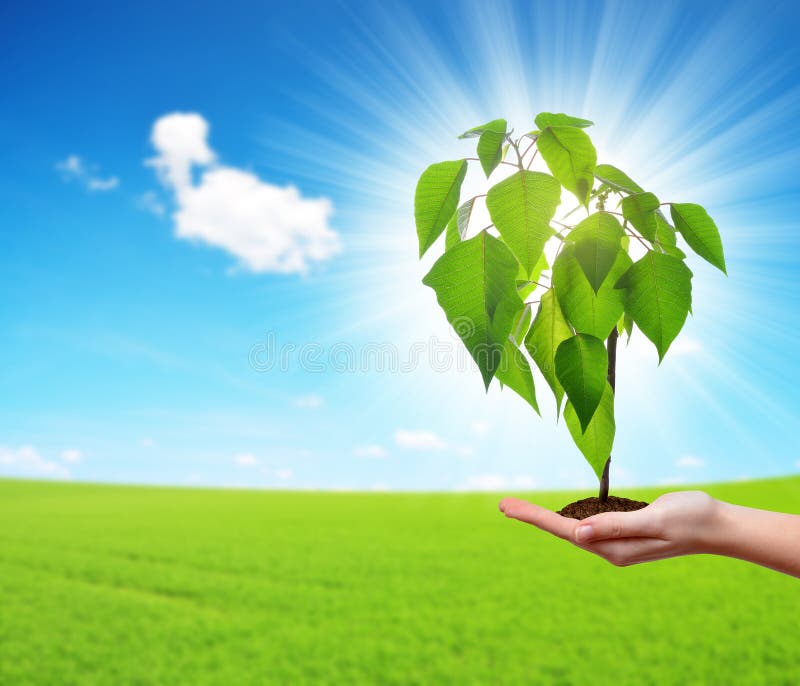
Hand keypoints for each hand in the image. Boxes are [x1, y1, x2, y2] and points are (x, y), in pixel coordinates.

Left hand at [499, 491, 720, 566]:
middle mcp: (610, 548)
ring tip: (519, 508)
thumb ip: (616, 526)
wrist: (717, 524)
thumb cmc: (689, 518)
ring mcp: (616, 541)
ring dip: (546, 517)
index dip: (535, 517)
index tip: (508, 507)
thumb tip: (578, 535)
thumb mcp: (653, 519)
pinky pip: (589, 524)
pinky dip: (568, 516)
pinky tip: (557, 514)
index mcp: (614, 548)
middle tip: (502, 504)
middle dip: (532, 516)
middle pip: (562, 530)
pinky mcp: (623, 531)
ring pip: (573, 528)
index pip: (565, 531)